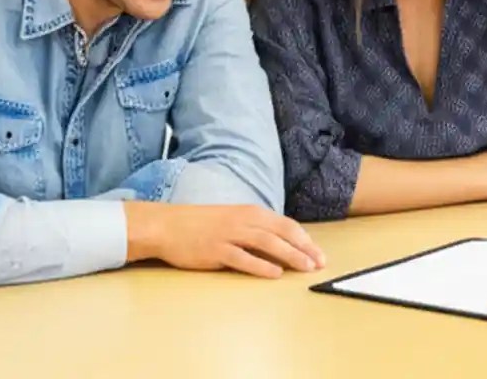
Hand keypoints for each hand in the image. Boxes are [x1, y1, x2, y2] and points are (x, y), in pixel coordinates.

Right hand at [125, 203, 326, 278]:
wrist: (167, 225)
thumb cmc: (201, 224)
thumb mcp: (234, 220)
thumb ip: (256, 229)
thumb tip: (281, 244)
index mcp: (251, 212)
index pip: (286, 225)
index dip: (305, 239)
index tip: (319, 253)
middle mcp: (244, 220)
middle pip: (282, 233)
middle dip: (304, 248)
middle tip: (320, 263)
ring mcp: (230, 234)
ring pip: (268, 243)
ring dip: (290, 255)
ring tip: (305, 267)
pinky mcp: (216, 250)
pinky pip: (243, 258)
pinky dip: (261, 265)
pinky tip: (275, 273)